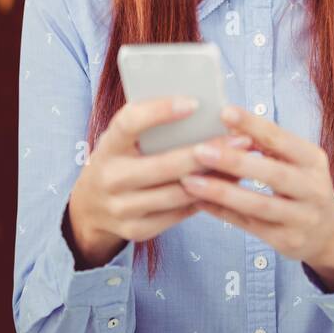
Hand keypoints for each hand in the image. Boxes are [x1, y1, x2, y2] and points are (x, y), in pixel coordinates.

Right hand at [66, 97, 250, 267]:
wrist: (90, 209)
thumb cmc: (120, 162)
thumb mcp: (123, 141)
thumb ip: (150, 127)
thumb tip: (203, 107)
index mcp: (107, 147)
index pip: (129, 123)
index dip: (159, 111)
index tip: (193, 103)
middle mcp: (110, 179)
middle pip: (165, 165)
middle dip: (208, 151)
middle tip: (241, 139)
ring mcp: (121, 208)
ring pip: (178, 193)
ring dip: (215, 178)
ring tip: (243, 162)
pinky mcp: (136, 230)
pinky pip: (180, 213)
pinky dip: (207, 198)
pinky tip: (228, 185)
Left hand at [181, 105, 333, 287]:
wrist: (328, 232)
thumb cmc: (302, 186)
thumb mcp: (297, 162)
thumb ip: (268, 147)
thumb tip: (228, 126)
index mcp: (314, 161)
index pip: (282, 140)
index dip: (254, 125)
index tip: (224, 112)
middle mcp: (313, 189)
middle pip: (273, 174)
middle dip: (235, 162)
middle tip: (199, 150)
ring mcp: (302, 217)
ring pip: (259, 204)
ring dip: (222, 192)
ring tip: (189, 180)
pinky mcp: (287, 240)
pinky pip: (249, 225)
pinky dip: (222, 212)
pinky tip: (198, 201)